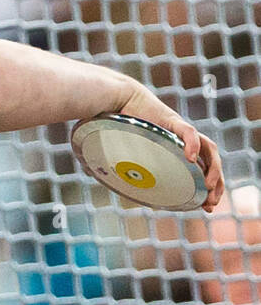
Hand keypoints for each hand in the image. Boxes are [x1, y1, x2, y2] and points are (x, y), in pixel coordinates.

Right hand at [115, 81, 224, 212]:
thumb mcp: (113, 148)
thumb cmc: (109, 120)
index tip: (204, 207)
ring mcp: (178, 130)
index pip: (198, 169)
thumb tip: (90, 172)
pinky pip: (189, 132)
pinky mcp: (172, 120)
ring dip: (213, 169)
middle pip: (210, 162)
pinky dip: (193, 145)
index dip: (205, 188)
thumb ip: (106, 161)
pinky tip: (190, 158)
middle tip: (210, 204)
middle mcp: (180, 141)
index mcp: (172, 150)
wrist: (109, 98)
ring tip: (207, 185)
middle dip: (215, 185)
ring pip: (208, 149)